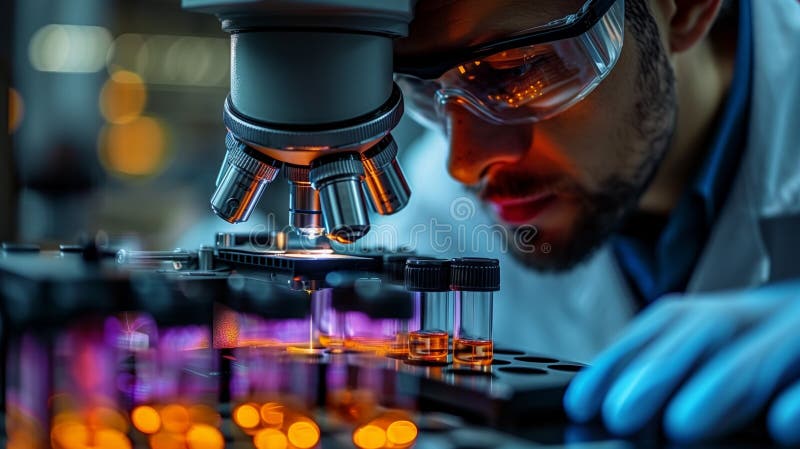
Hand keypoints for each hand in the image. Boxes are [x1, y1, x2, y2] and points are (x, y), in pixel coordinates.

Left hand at [563, 281, 799, 443]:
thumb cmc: (784, 363)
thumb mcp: (736, 362)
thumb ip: (683, 379)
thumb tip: (616, 411)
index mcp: (737, 316)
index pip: (670, 323)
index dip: (623, 358)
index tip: (584, 402)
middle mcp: (774, 311)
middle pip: (711, 326)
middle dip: (660, 370)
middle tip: (620, 417)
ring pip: (773, 342)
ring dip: (725, 383)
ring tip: (684, 425)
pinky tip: (785, 425)